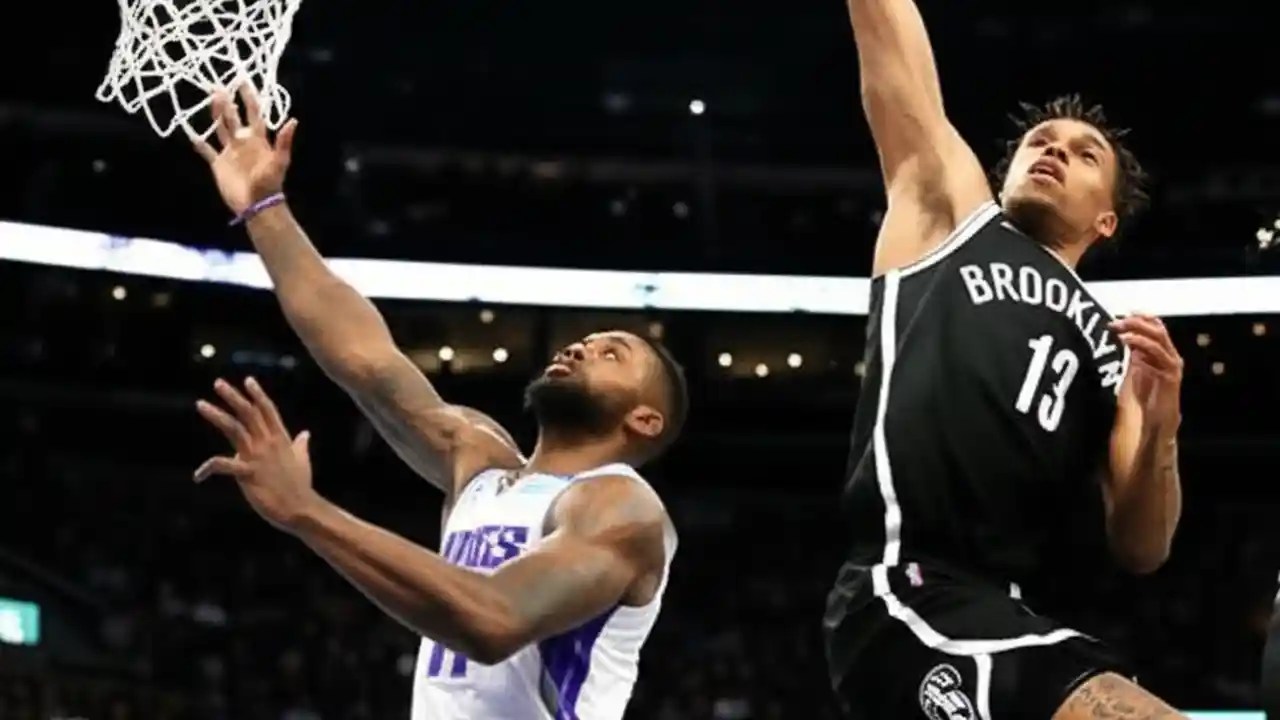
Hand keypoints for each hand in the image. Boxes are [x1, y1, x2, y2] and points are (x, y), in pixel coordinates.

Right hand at [191, 85, 297, 214]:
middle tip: (219, 85)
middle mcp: (243, 142)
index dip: (249, 97)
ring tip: (210, 97)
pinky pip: (207, 151)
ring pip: (221, 128)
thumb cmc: (270, 182)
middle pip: (234, 116)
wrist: (257, 204)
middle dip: (227, 101)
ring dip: (216, 114)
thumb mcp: (280, 161)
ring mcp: (230, 152)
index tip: (243, 81)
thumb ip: (284, 141)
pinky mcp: (219, 164)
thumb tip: (293, 120)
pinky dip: (200, 143)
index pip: (253, 113)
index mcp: (258, 139)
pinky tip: (192, 134)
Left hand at [195, 377, 315, 532]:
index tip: (248, 380)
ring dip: (217, 415)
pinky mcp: (248, 474)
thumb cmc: (300, 485)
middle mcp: (268, 443)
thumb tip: (305, 434)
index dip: (257, 394)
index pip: (268, 410)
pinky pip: (223, 465)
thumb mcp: (302, 460)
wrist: (301, 508)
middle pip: (249, 413)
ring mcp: (257, 458)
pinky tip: (199, 475)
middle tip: (218, 383)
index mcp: (281, 439)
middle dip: (233, 397)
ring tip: (201, 404)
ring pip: (234, 429)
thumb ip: (300, 445)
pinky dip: (208, 468)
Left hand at [1110, 314, 1183, 430]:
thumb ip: (1136, 352)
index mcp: (1164, 351)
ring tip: (1122, 336)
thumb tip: (1124, 334)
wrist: (1159, 418)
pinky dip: (1145, 359)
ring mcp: (1172, 367)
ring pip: (1159, 345)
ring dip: (1139, 338)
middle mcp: (1171, 356)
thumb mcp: (1139, 367)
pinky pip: (1159, 364)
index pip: (1157, 326)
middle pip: (1158, 331)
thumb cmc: (1148, 394)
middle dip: (1137, 324)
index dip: (1142, 317)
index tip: (1124, 313)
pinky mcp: (1170, 379)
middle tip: (1117, 323)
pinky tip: (1133, 358)